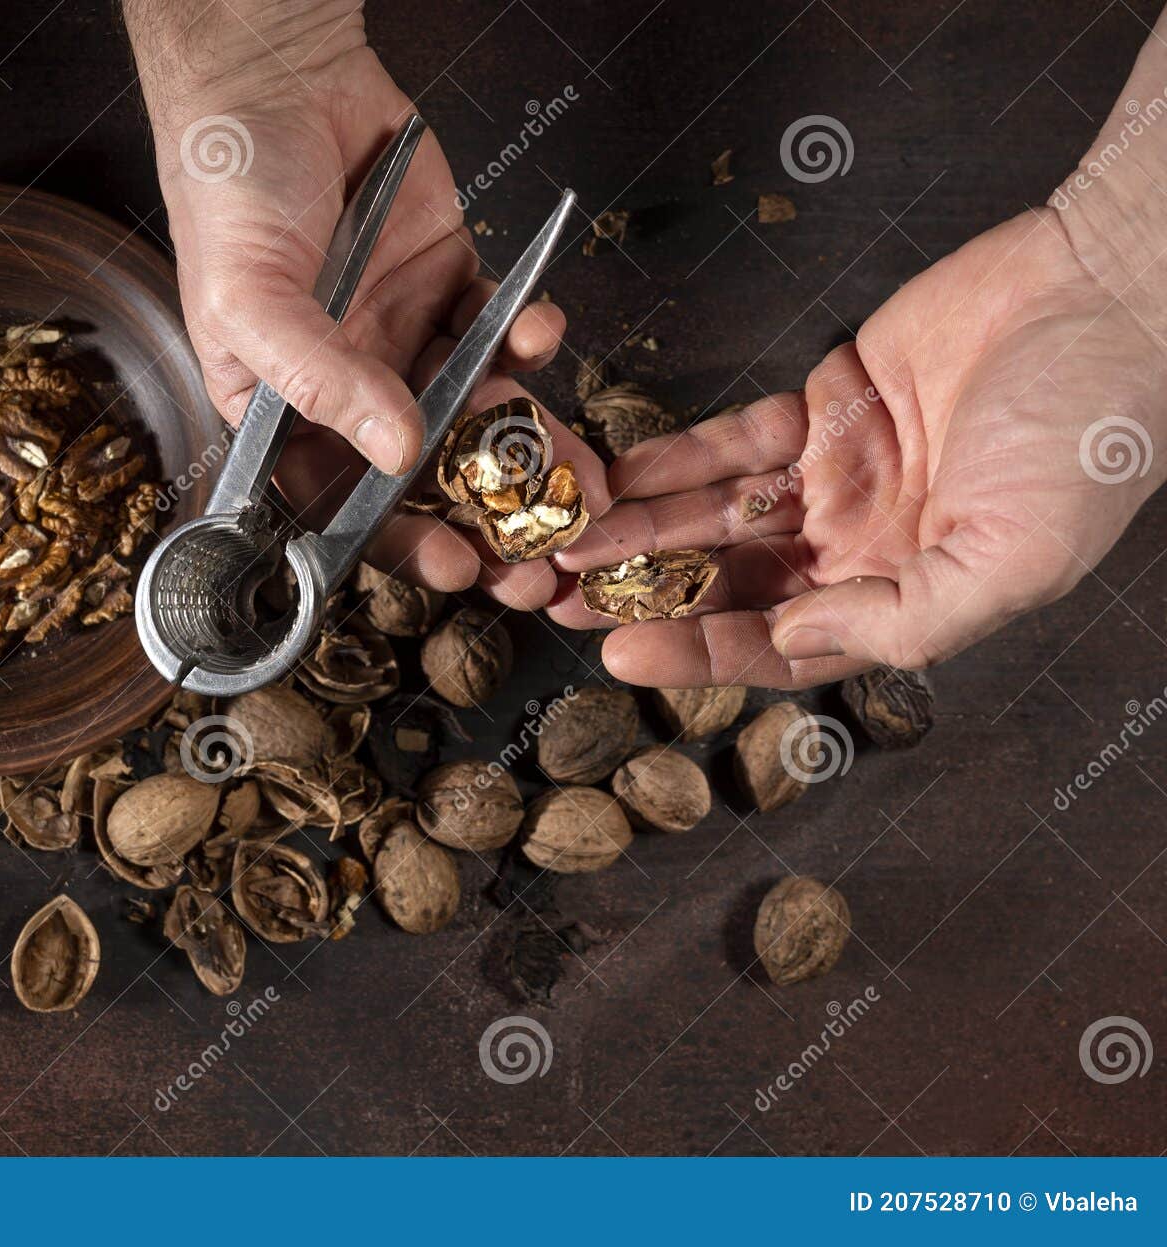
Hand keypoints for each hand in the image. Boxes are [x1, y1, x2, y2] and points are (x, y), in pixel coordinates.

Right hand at [123, 0, 593, 605]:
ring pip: (478, 412)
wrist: (277, 78)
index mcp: (285, 415)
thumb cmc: (230, 193)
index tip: (462, 566)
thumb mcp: (251, 301)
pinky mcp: (453, 285)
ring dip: (530, 443)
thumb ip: (324, 380)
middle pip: (426, 474)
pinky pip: (502, 329)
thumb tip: (399, 452)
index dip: (402, 541)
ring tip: (581, 471)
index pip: (344, 502)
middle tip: (548, 553)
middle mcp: (350, 388)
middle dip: (487, 517)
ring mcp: (405, 338)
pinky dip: (531, 337)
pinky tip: (543, 333)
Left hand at [549, 205, 1166, 686]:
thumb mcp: (1014, 561)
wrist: (1110, 295)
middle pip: (731, 587)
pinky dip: (673, 460)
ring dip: (641, 532)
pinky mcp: (821, 405)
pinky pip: (730, 441)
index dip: (699, 654)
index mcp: (904, 595)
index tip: (621, 656)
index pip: (781, 644)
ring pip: (717, 518)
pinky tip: (615, 476)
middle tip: (558, 606)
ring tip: (564, 545)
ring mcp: (836, 477)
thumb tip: (794, 639)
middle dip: (646, 599)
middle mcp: (860, 547)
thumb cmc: (1091, 439)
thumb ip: (902, 617)